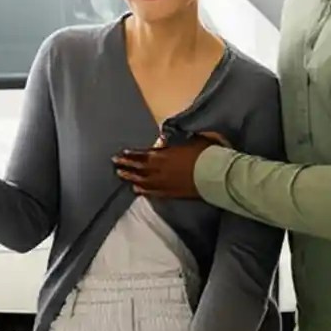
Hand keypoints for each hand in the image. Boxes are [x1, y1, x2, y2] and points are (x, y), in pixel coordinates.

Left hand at [112, 131, 228, 198]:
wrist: (215, 175)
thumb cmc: (206, 153)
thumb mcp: (193, 139)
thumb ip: (179, 138)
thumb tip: (169, 137)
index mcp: (164, 154)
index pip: (143, 154)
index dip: (131, 154)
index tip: (122, 153)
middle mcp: (160, 169)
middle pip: (138, 167)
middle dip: (125, 165)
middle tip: (115, 163)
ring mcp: (164, 183)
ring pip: (142, 180)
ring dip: (130, 177)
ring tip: (120, 175)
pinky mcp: (171, 194)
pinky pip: (152, 192)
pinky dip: (143, 190)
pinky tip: (136, 189)